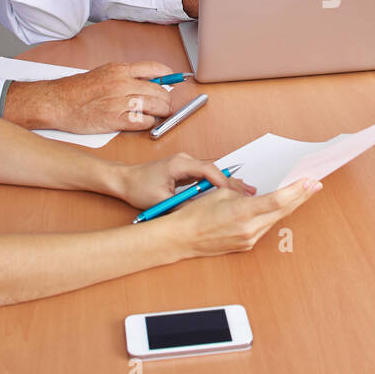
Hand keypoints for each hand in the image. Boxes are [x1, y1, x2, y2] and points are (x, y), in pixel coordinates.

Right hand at [4, 61, 176, 133]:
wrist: (58, 102)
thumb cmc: (77, 90)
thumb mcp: (104, 73)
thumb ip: (126, 76)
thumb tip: (148, 81)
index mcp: (120, 70)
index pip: (156, 69)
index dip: (169, 77)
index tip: (173, 82)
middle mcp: (123, 84)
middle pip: (160, 91)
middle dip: (167, 100)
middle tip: (165, 104)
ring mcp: (120, 102)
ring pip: (156, 107)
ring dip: (162, 112)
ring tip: (158, 114)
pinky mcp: (116, 120)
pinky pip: (144, 122)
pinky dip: (149, 124)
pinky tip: (145, 122)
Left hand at [114, 153, 254, 210]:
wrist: (124, 180)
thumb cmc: (138, 187)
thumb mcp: (160, 201)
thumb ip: (182, 205)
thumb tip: (200, 212)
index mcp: (179, 164)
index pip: (207, 169)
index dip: (221, 180)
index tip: (232, 192)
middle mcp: (185, 161)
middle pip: (214, 170)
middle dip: (232, 182)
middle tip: (250, 192)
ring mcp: (186, 165)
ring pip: (213, 173)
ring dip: (227, 183)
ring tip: (247, 191)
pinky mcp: (185, 171)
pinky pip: (207, 176)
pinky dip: (218, 184)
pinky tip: (230, 191)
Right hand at [165, 176, 322, 255]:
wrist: (182, 238)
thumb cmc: (196, 214)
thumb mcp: (221, 193)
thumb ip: (243, 192)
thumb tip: (257, 192)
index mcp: (243, 212)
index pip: (278, 200)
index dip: (297, 191)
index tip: (309, 182)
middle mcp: (249, 228)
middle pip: (283, 211)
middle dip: (301, 196)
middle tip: (315, 184)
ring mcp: (249, 239)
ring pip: (276, 219)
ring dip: (289, 205)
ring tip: (302, 192)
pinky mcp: (247, 244)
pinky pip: (265, 226)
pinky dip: (273, 215)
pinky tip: (280, 206)